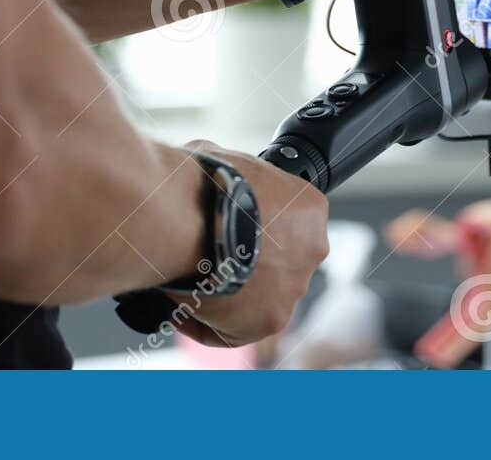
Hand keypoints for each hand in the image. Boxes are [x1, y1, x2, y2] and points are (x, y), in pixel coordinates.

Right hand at [172, 142, 329, 345]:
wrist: (188, 217)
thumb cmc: (202, 184)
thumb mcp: (223, 160)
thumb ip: (229, 179)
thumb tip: (206, 176)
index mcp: (309, 207)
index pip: (286, 220)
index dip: (253, 224)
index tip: (225, 226)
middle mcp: (311, 250)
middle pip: (278, 260)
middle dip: (244, 260)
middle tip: (207, 255)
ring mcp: (293, 289)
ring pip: (259, 297)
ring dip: (228, 292)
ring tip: (188, 282)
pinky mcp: (268, 321)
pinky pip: (232, 330)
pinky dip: (205, 321)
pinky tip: (178, 308)